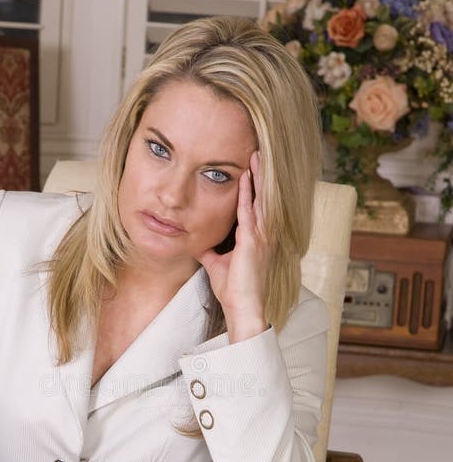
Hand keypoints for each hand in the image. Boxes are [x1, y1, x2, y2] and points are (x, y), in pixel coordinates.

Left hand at [197, 151, 269, 343]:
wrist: (242, 308)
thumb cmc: (234, 290)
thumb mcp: (217, 265)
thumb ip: (210, 252)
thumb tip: (197, 243)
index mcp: (256, 239)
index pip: (256, 207)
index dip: (255, 188)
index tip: (251, 169)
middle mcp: (263, 235)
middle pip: (263, 198)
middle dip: (261, 175)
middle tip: (257, 153)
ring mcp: (260, 238)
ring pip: (261, 200)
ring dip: (258, 178)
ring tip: (255, 156)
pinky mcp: (252, 242)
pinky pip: (249, 212)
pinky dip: (247, 194)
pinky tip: (245, 178)